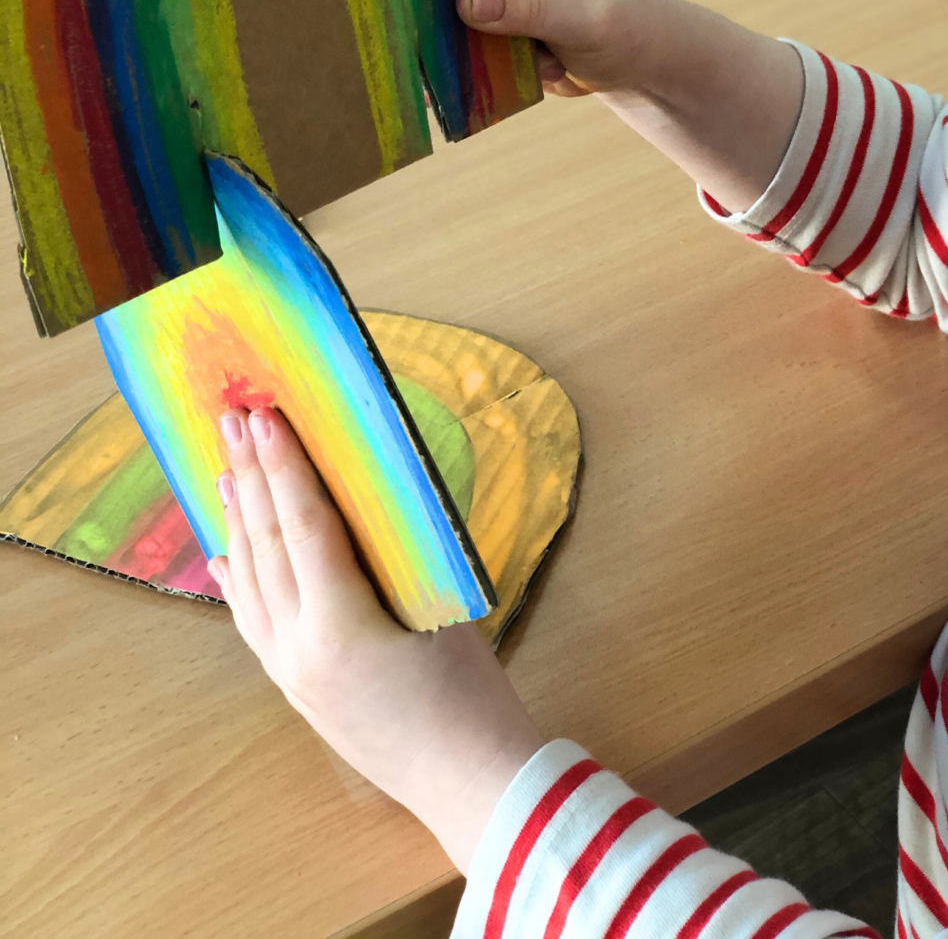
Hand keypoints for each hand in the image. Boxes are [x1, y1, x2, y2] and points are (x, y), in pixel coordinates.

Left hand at [207, 406, 542, 871]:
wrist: (467, 782)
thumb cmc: (471, 693)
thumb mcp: (442, 606)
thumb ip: (397, 551)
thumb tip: (367, 493)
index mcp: (339, 624)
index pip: (303, 525)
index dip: (285, 465)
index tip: (265, 415)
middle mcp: (298, 647)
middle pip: (267, 545)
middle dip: (251, 475)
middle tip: (231, 419)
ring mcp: (290, 671)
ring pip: (252, 581)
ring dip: (239, 520)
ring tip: (226, 470)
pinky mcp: (295, 688)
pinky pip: (253, 623)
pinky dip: (238, 581)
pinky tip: (225, 556)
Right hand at [457, 0, 677, 97]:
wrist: (641, 72)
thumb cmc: (630, 28)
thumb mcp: (585, 16)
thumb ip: (529, 6)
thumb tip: (467, 0)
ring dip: (443, 22)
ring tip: (438, 50)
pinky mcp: (491, 19)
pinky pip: (457, 30)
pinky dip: (457, 53)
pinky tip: (447, 77)